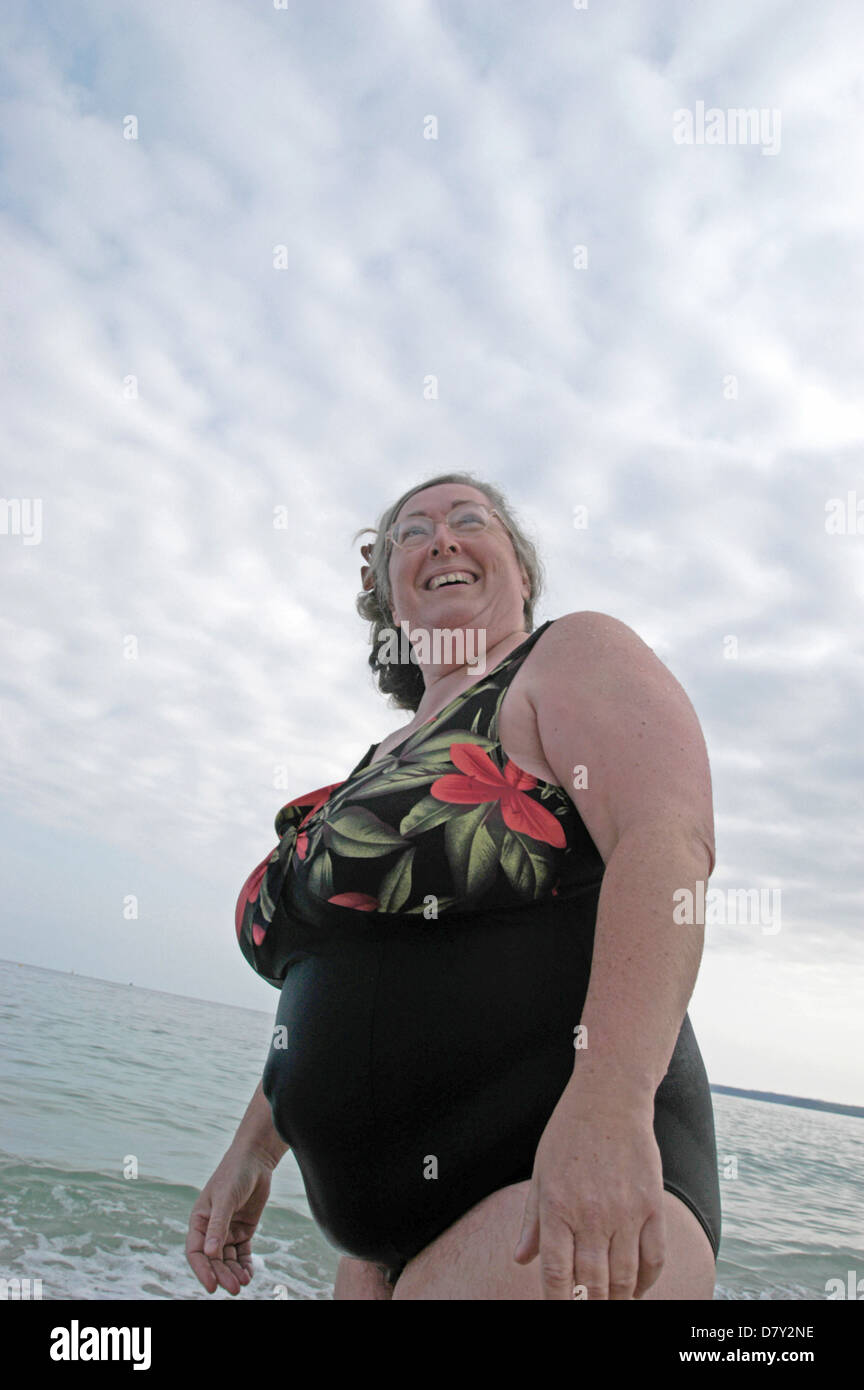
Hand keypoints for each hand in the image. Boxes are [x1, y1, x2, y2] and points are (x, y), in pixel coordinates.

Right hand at [186, 1145, 276, 1294]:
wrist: (255, 1160)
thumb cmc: (234, 1174)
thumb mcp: (225, 1199)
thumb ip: (218, 1225)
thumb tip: (209, 1253)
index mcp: (199, 1221)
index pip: (195, 1252)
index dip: (202, 1270)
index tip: (212, 1286)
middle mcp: (211, 1229)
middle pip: (213, 1260)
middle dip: (222, 1275)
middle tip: (235, 1289)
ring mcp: (227, 1231)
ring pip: (227, 1259)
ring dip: (234, 1273)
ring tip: (243, 1283)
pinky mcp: (243, 1230)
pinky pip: (242, 1253)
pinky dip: (244, 1265)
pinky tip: (249, 1274)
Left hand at [513, 1083, 665, 1299]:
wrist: (610, 1099)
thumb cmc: (569, 1134)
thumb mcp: (541, 1173)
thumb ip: (532, 1221)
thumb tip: (521, 1259)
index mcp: (558, 1207)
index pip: (556, 1274)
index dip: (557, 1302)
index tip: (559, 1310)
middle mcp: (592, 1215)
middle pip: (591, 1282)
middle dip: (587, 1305)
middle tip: (586, 1308)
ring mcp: (626, 1213)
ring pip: (623, 1277)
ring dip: (616, 1299)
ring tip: (609, 1304)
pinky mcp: (652, 1206)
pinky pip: (655, 1258)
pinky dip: (646, 1282)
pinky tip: (636, 1289)